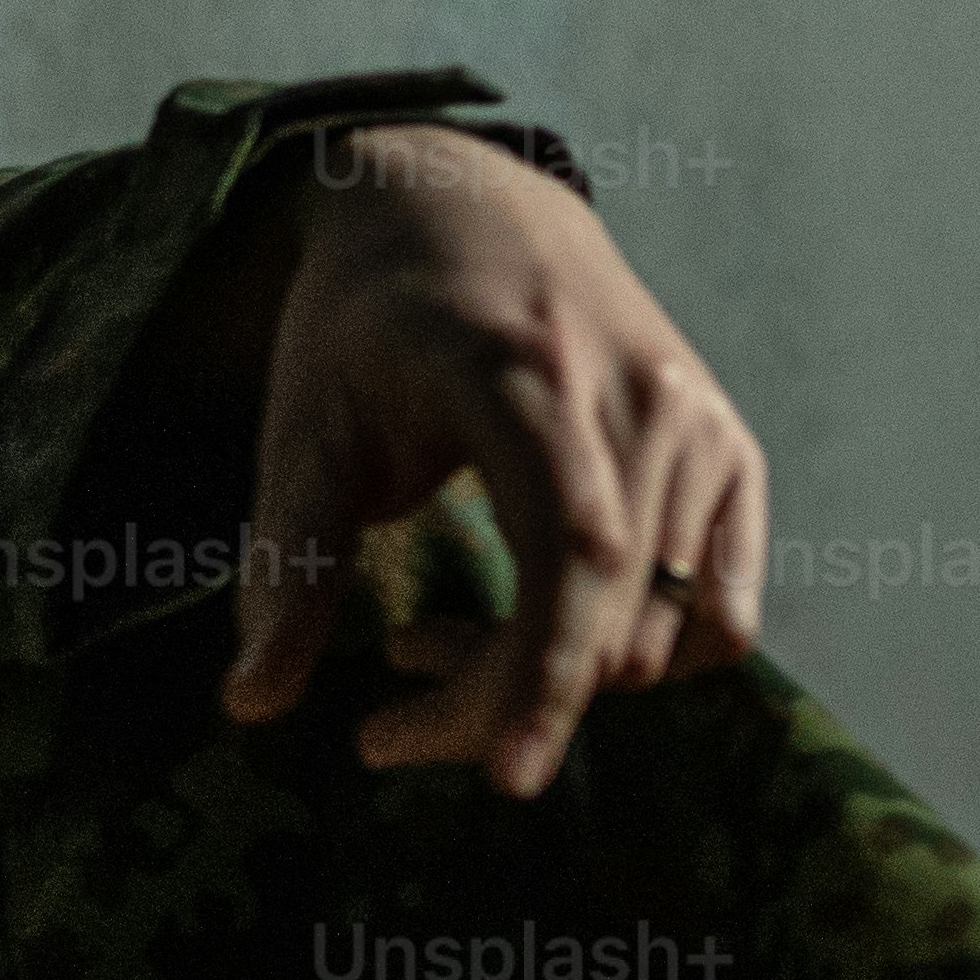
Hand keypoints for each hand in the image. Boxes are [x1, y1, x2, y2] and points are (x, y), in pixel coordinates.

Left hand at [221, 125, 769, 794]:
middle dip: (504, 703)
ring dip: (554, 679)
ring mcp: (697, 417)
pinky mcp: (728, 447)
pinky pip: (720, 609)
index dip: (549, 674)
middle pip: (611, 610)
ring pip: (662, 629)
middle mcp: (637, 390)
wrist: (462, 201)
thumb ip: (287, 560)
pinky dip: (643, 655)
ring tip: (434, 644)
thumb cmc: (367, 321)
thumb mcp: (303, 424)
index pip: (573, 551)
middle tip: (387, 723)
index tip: (506, 778)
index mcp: (525, 371)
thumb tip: (251, 704)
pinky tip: (541, 631)